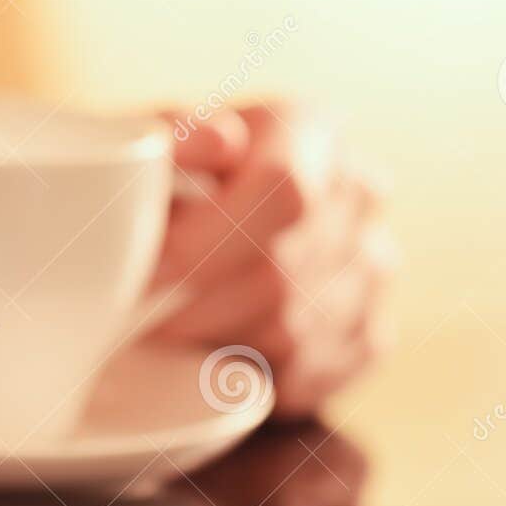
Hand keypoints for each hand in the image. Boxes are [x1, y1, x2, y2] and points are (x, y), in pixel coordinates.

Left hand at [150, 104, 395, 416]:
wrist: (208, 218)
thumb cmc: (170, 176)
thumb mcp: (153, 138)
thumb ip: (174, 136)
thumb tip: (213, 142)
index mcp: (308, 129)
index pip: (283, 189)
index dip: (206, 241)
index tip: (144, 273)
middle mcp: (356, 192)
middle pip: (279, 273)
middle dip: (193, 307)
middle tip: (132, 321)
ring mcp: (372, 264)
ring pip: (290, 332)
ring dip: (213, 344)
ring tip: (160, 335)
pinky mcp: (370, 331)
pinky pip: (310, 375)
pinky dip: (250, 376)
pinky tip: (208, 357)